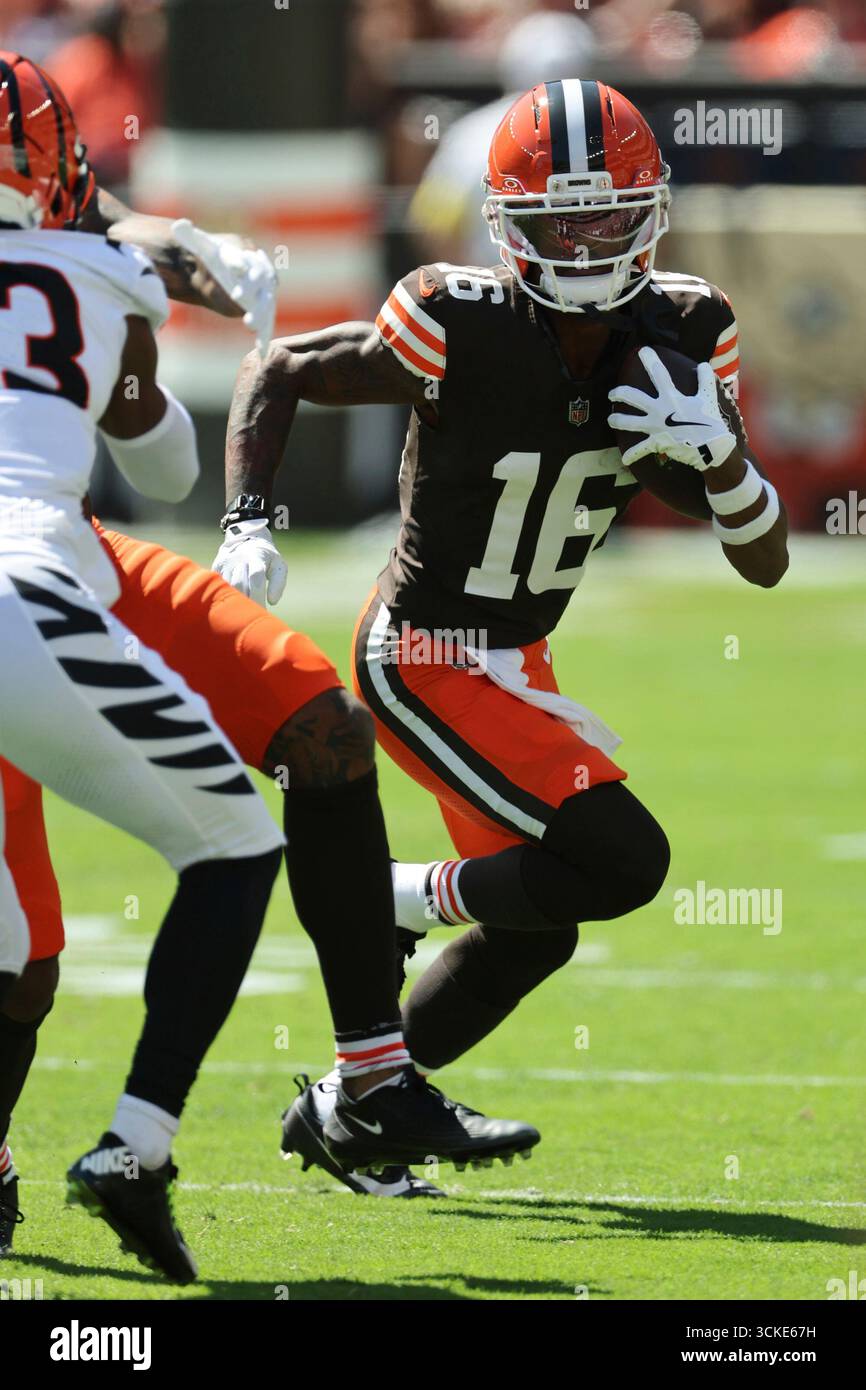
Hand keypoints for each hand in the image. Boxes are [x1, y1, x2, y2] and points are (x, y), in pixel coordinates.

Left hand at [171, 219, 277, 356]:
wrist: (220, 272)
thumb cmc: (212, 257)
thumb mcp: (199, 246)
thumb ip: (190, 236)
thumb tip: (179, 224)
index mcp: (247, 254)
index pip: (249, 260)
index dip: (243, 266)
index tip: (236, 273)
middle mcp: (259, 273)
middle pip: (260, 284)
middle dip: (252, 294)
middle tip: (239, 303)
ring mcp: (263, 292)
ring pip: (265, 304)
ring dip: (259, 315)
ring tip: (249, 324)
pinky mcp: (261, 309)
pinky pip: (265, 322)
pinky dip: (264, 335)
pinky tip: (261, 351)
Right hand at [212, 518, 287, 606]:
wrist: (246, 540)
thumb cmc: (266, 558)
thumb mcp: (278, 565)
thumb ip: (279, 582)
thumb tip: (272, 601)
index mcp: (255, 558)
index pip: (255, 577)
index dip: (258, 595)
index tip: (263, 610)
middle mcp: (238, 559)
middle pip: (239, 584)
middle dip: (246, 601)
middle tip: (252, 618)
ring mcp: (225, 564)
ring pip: (227, 586)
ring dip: (235, 601)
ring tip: (242, 614)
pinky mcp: (216, 569)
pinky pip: (218, 586)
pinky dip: (225, 597)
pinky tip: (232, 606)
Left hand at [608, 347, 736, 470]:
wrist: (710, 446)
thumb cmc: (710, 420)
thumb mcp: (709, 396)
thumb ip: (705, 379)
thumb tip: (704, 364)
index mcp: (671, 396)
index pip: (659, 373)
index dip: (650, 360)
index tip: (642, 350)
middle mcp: (658, 410)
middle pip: (633, 398)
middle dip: (619, 393)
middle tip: (611, 394)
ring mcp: (655, 427)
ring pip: (629, 423)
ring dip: (617, 421)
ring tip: (610, 420)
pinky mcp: (656, 442)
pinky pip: (640, 450)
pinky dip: (632, 455)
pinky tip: (624, 460)